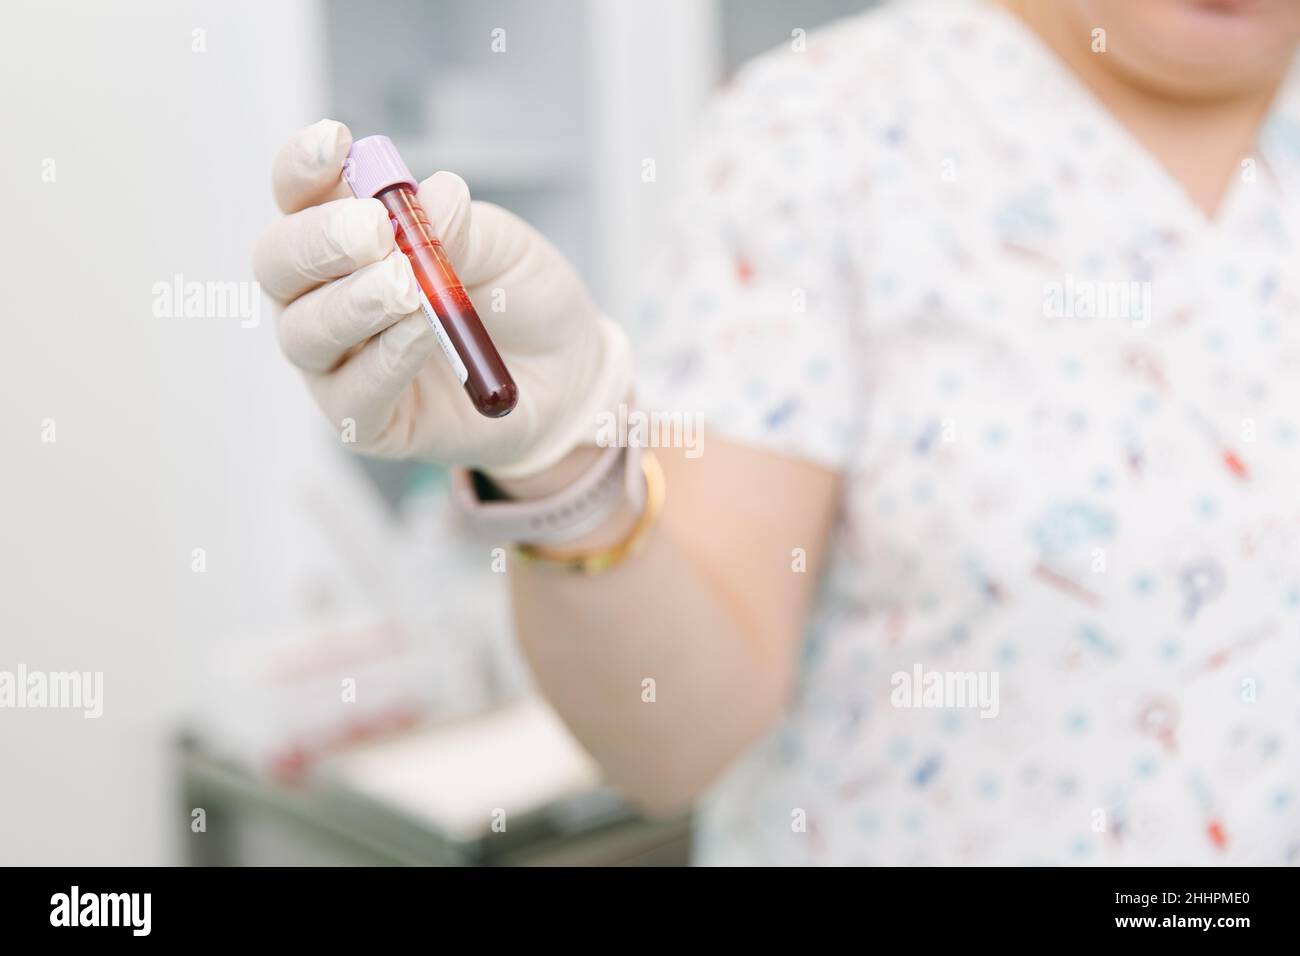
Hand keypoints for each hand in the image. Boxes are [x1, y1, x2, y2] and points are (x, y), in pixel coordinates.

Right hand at [251, 120, 629, 476]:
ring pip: (305, 332)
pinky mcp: (364, 419)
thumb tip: (432, 199)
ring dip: (352, 303)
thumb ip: (460, 226)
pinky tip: (418, 333)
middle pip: (278, 264)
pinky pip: (352, 394)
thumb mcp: (502, 246)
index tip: (336, 141)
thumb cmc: (517, 296)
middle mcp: (323, 296)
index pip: (298, 196)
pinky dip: (384, 359)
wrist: (566, 372)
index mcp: (343, 236)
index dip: (302, 167)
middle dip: (320, 241)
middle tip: (374, 230)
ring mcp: (337, 361)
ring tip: (405, 288)